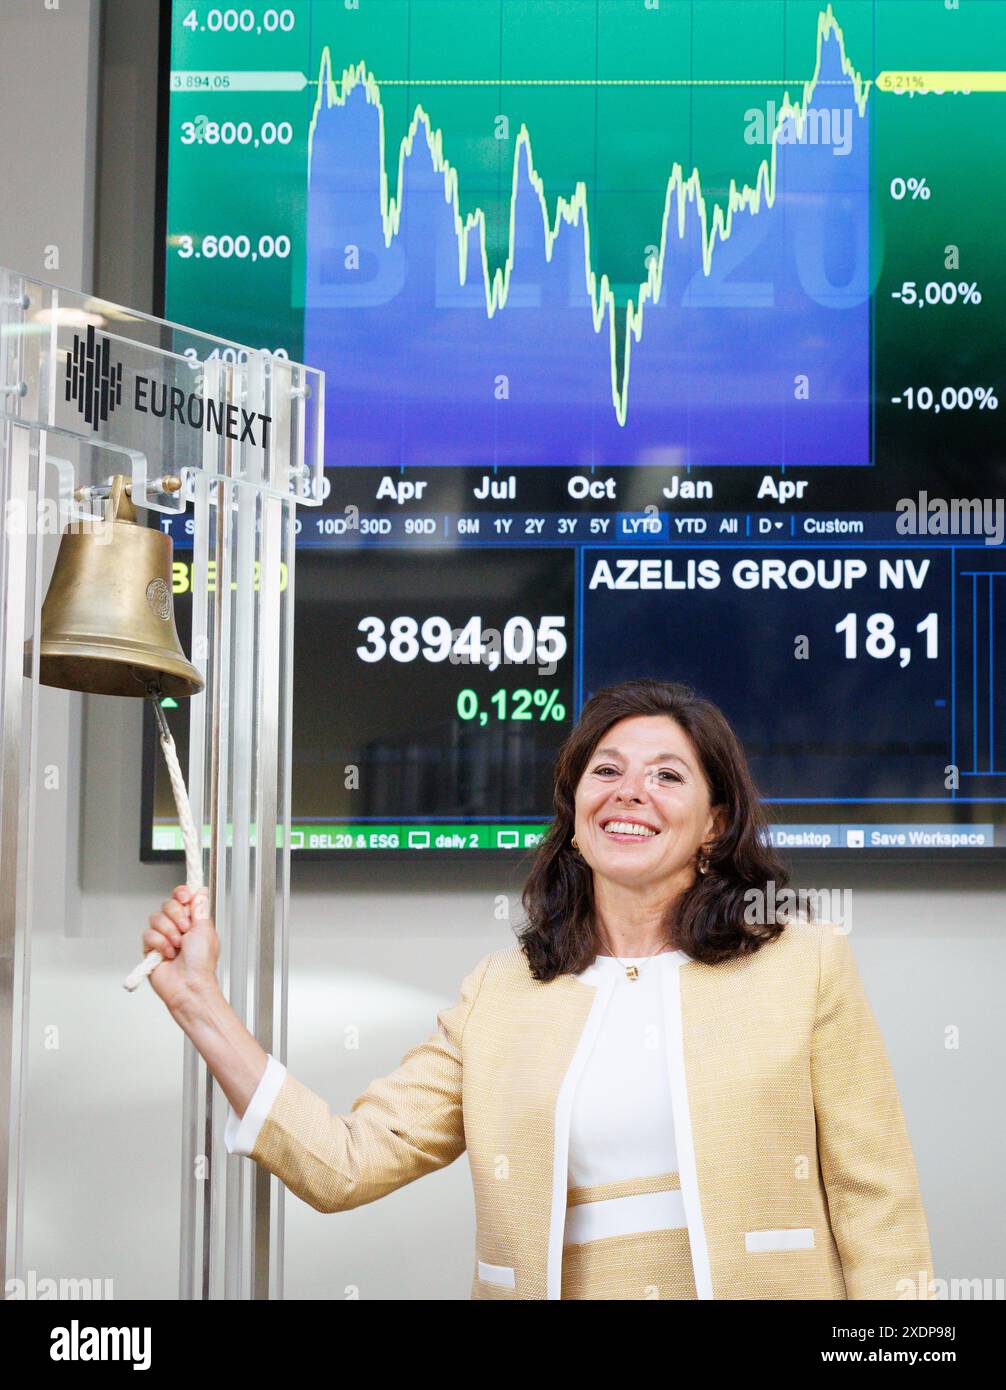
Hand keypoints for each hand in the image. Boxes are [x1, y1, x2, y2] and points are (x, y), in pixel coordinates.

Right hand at [143, 884, 219, 1012]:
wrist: (189, 985)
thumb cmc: (201, 963)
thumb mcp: (205, 929)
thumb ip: (199, 908)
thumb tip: (200, 891)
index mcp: (193, 921)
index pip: (182, 897)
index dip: (181, 894)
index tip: (185, 898)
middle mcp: (177, 927)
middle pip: (167, 904)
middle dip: (177, 916)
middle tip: (185, 930)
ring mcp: (163, 937)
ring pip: (156, 918)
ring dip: (169, 932)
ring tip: (177, 946)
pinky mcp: (150, 948)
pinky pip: (148, 934)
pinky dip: (159, 943)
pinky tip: (168, 954)